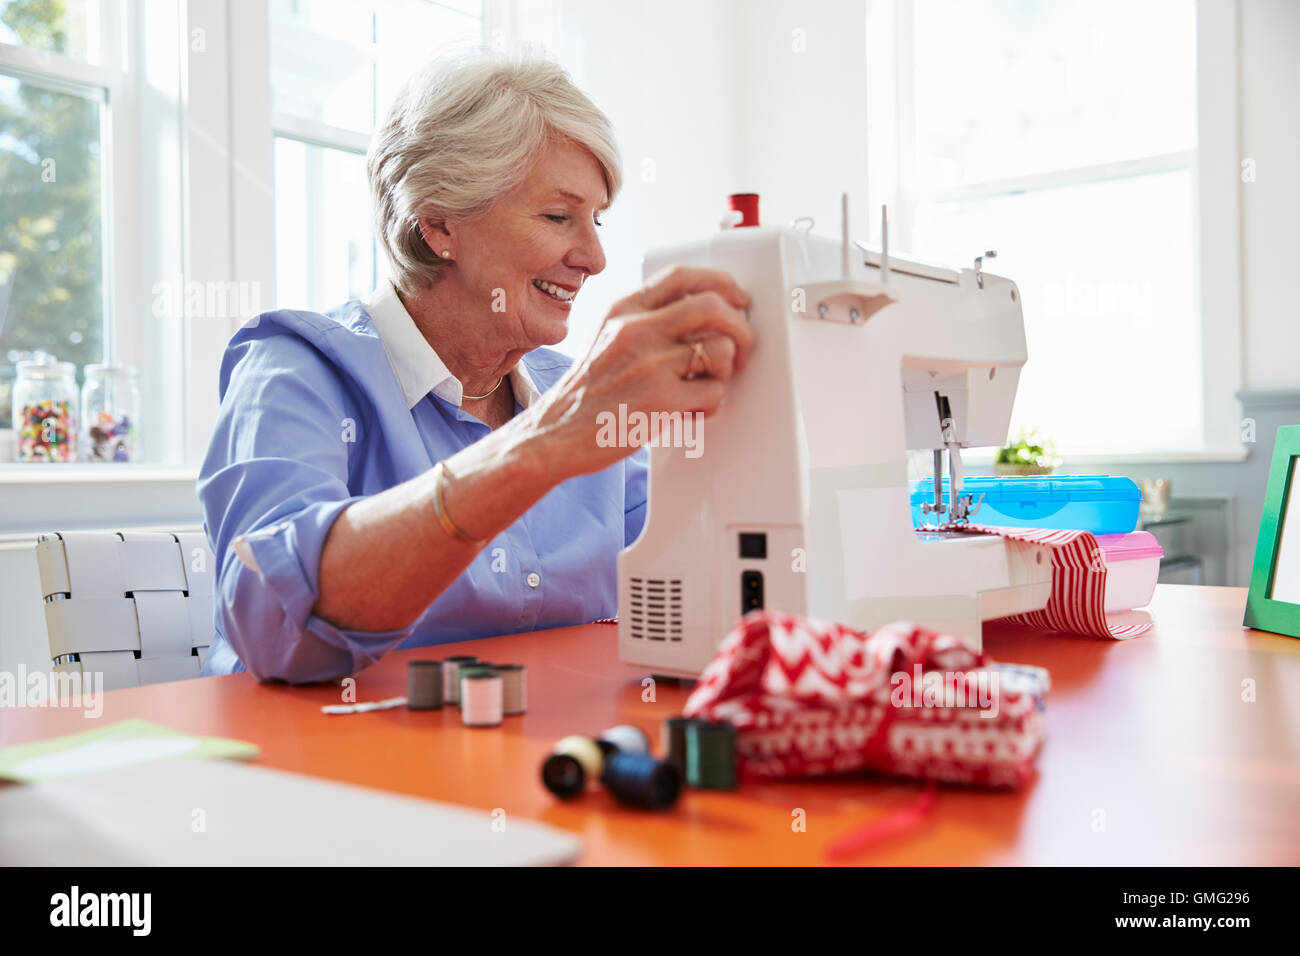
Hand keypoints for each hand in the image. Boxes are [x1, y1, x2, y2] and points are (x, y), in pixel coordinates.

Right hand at [532, 265, 753, 477]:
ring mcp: (648, 364)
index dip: (721, 283)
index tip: (737, 299)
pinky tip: (691, 411)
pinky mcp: (660, 400)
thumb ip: (646, 323)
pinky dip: (711, 405)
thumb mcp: (607, 339)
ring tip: (706, 386)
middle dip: (739, 327)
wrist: (554, 434)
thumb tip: (702, 316)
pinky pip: (713, 393)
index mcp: (624, 311)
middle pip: (712, 306)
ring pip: (719, 351)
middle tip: (741, 347)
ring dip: (725, 372)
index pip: (682, 276)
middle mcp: (636, 330)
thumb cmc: (586, 394)